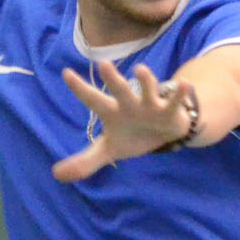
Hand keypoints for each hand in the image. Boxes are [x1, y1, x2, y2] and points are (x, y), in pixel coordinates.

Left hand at [51, 61, 192, 182]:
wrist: (163, 133)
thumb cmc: (132, 135)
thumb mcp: (108, 149)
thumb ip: (85, 161)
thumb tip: (56, 175)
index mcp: (112, 111)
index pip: (92, 99)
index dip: (79, 88)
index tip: (65, 73)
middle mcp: (129, 103)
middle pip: (120, 90)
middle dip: (112, 79)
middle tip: (103, 65)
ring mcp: (150, 105)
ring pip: (148, 90)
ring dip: (146, 80)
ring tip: (140, 70)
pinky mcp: (170, 111)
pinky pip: (175, 101)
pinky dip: (180, 93)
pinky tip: (183, 84)